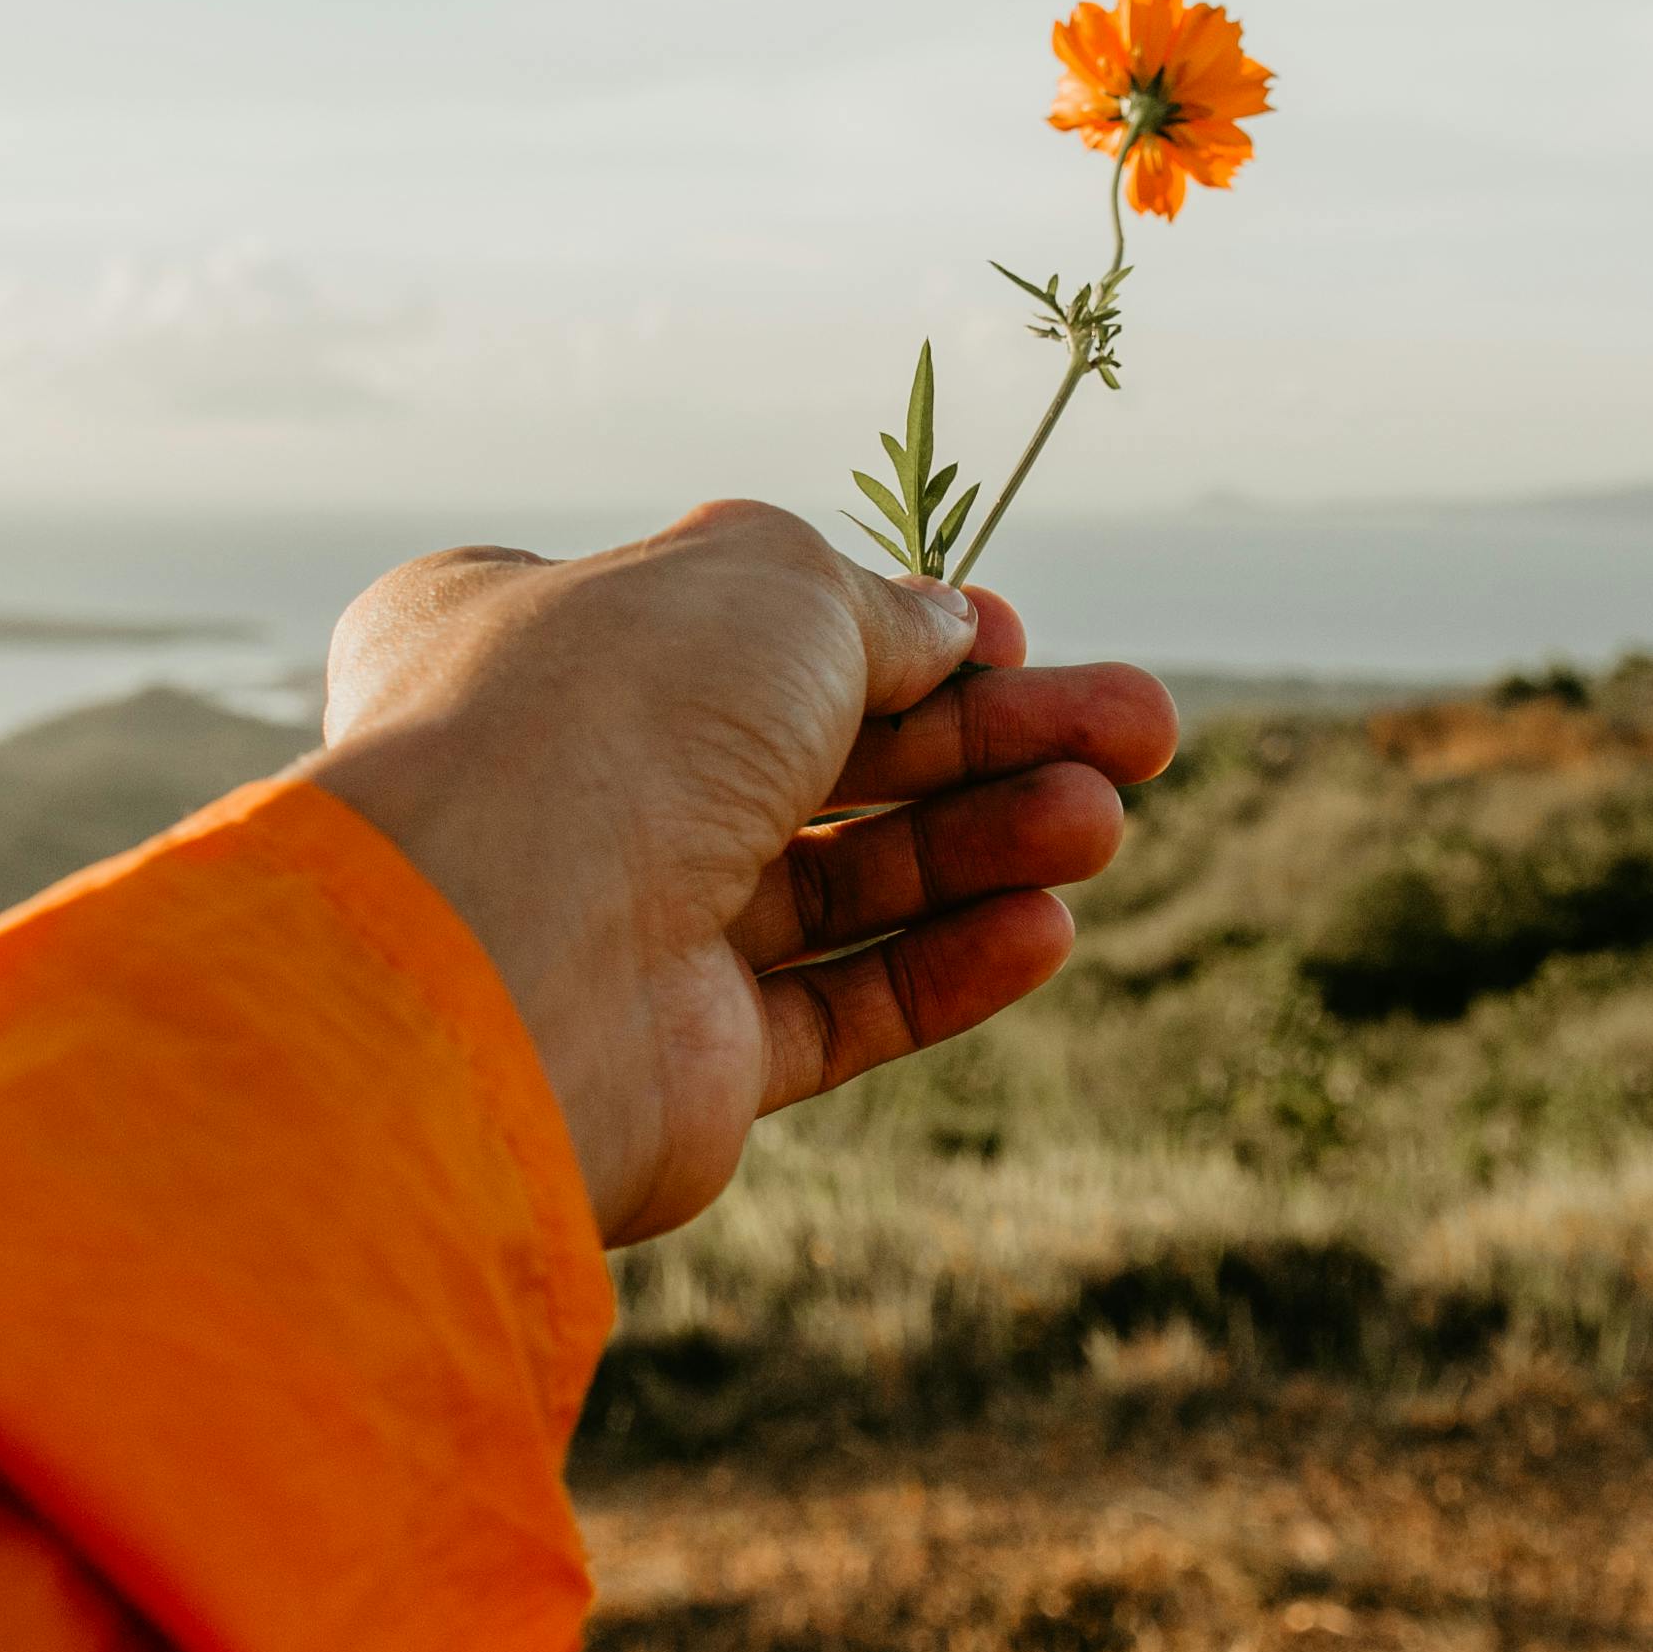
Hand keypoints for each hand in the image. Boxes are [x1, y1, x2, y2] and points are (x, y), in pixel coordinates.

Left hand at [306, 500, 1176, 1242]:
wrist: (506, 952)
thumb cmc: (615, 718)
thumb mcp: (770, 586)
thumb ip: (877, 609)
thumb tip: (953, 632)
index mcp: (531, 637)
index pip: (737, 624)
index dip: (890, 627)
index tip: (1014, 632)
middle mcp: (568, 783)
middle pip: (818, 753)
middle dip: (990, 737)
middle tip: (1146, 729)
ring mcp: (620, 927)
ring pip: (837, 881)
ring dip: (983, 843)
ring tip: (1106, 821)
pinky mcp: (678, 1064)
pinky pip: (833, 1007)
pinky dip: (941, 967)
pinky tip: (1046, 928)